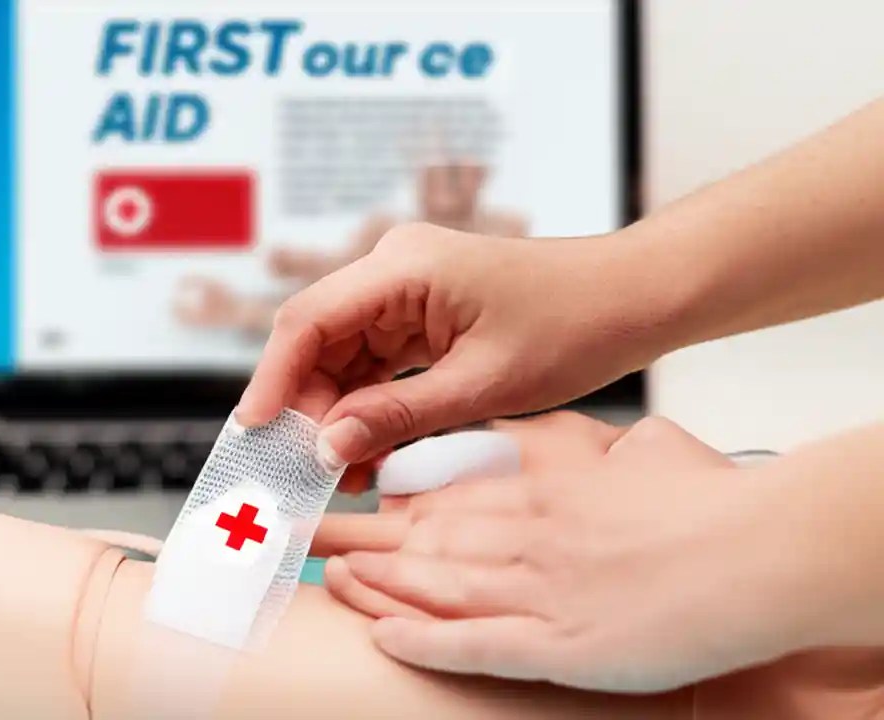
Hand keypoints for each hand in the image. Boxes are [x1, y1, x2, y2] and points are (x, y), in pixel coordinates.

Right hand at [235, 222, 664, 467]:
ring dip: (336, 414)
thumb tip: (328, 447)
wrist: (629, 300)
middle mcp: (393, 270)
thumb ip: (398, 415)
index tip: (255, 435)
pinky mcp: (419, 314)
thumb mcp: (482, 385)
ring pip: (340, 357)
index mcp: (403, 268)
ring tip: (339, 475)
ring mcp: (404, 291)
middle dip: (306, 408)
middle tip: (301, 473)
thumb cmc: (573, 325)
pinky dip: (367, 406)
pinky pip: (372, 362)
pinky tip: (368, 454)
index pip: (308, 321)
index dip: (273, 380)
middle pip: (316, 341)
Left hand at [327, 414, 809, 692]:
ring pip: (430, 584)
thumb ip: (579, 446)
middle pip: (418, 537)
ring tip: (322, 581)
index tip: (341, 497)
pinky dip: (420, 641)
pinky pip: (472, 643)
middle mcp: (523, 534)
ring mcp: (536, 589)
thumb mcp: (635, 451)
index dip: (383, 501)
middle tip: (293, 536)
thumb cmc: (707, 499)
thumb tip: (555, 441)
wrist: (760, 548)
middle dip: (349, 540)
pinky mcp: (557, 644)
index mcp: (538, 488)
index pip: (440, 493)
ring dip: (370, 586)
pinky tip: (380, 637)